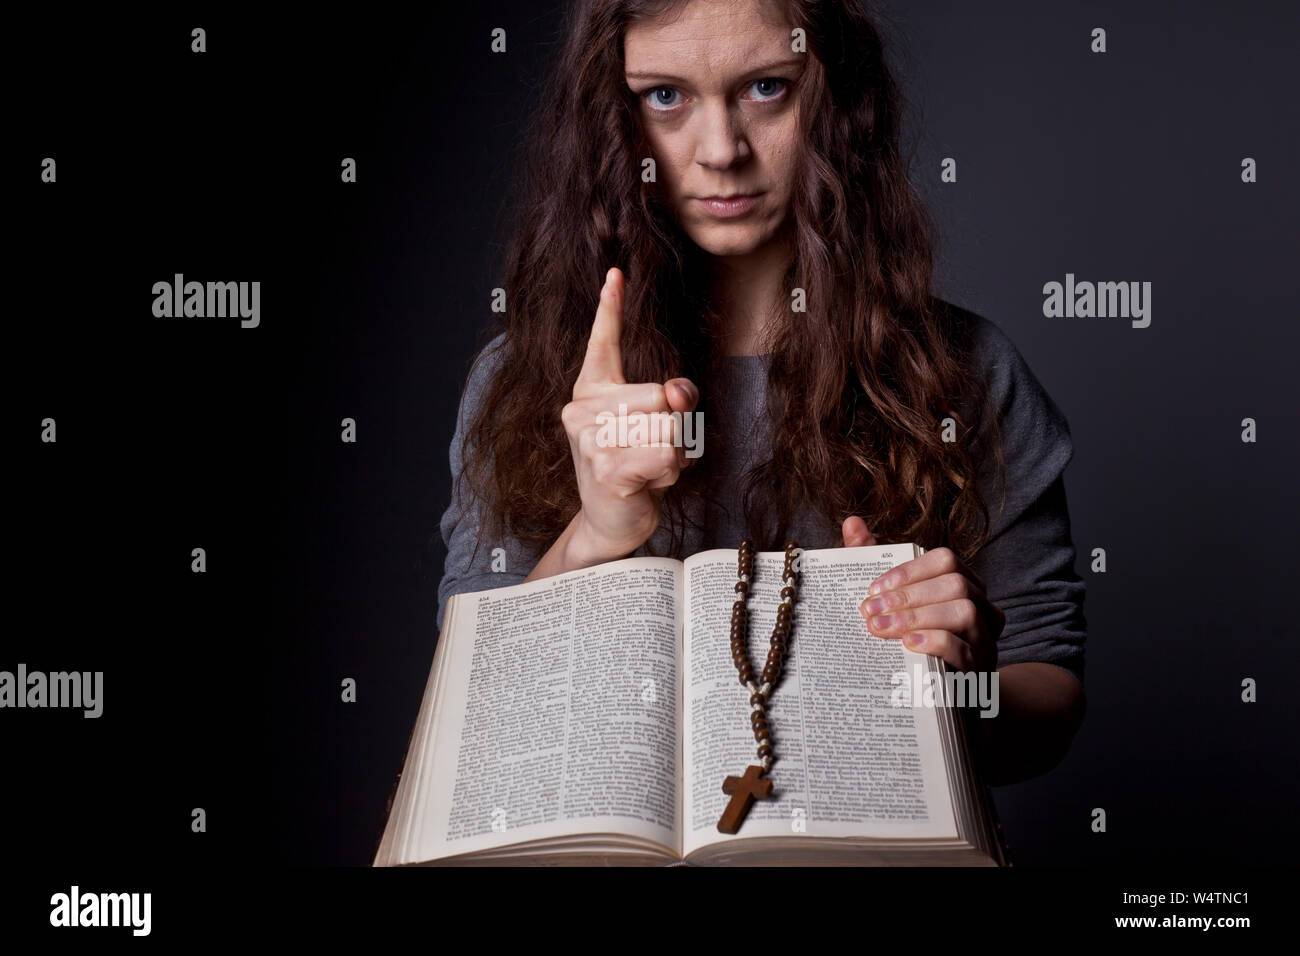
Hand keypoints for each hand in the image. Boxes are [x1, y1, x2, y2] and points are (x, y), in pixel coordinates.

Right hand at [561, 267, 698, 562]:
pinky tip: (649, 485)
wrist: (610, 522)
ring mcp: (592, 440)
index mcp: (590, 392)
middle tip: (652, 451)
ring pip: (669, 427)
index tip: (616, 273)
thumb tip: (676, 390)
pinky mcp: (608, 469)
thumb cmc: (634, 468)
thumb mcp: (656, 427)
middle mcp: (582, 410)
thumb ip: (670, 400)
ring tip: (649, 469)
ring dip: (675, 454)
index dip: (610, 308)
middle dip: (674, 426)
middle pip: (661, 394)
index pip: (602, 343)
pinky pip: (667, 455)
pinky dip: (672, 473)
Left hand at [847, 516, 1003, 672]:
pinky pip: (967, 650)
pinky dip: (936, 643)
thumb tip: (852, 523)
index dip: (910, 570)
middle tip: (869, 611)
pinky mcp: (982, 670)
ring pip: (965, 612)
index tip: (873, 588)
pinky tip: (909, 645)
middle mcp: (983, 606)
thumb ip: (874, 560)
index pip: (946, 560)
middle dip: (908, 596)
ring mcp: (986, 638)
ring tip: (882, 628)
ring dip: (918, 617)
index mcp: (964, 584)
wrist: (944, 695)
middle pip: (956, 585)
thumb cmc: (914, 639)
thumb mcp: (892, 600)